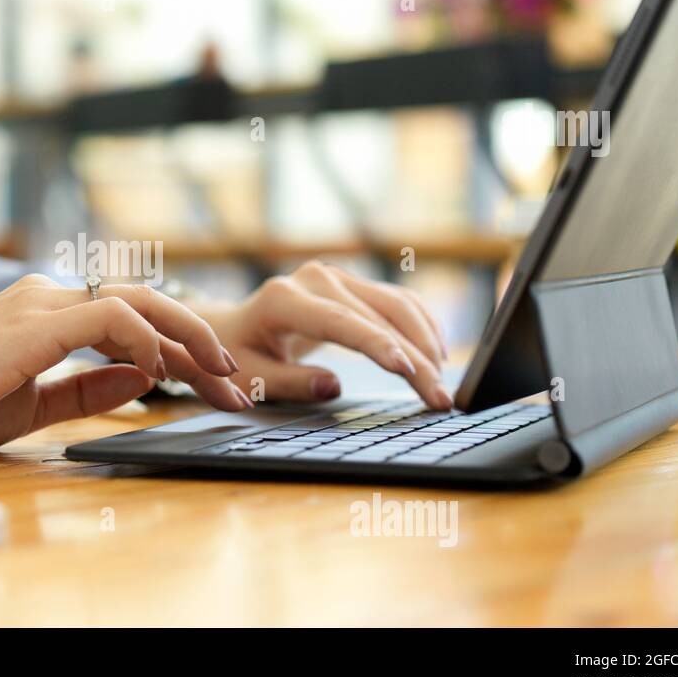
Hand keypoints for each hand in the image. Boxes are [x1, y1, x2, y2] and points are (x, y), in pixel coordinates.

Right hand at [0, 274, 250, 452]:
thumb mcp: (35, 401)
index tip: (217, 386)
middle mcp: (50, 295)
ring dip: (189, 339)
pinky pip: (109, 315)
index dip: (183, 348)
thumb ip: (89, 386)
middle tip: (239, 384)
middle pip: (149, 302)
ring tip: (220, 378)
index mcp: (49, 311)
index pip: (134, 318)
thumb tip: (145, 378)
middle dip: (202, 341)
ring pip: (139, 301)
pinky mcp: (34, 320)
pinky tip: (163, 371)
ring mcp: (41, 302)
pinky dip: (146, 338)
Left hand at [196, 261, 451, 409]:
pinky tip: (438, 355)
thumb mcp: (251, 377)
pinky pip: (398, 301)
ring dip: (426, 344)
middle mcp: (315, 278)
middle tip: (441, 399)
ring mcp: (337, 277)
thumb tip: (333, 386)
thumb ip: (289, 383)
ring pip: (396, 305)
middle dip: (415, 360)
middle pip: (377, 318)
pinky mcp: (354, 284)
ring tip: (443, 384)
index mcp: (283, 299)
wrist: (233, 327)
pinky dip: (422, 326)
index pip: (339, 321)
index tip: (409, 370)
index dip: (377, 345)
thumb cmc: (238, 356)